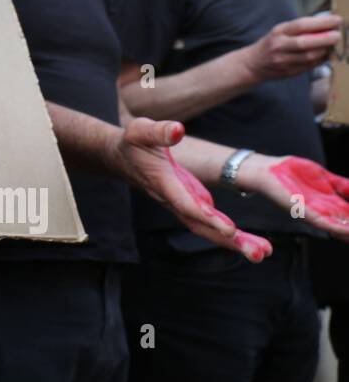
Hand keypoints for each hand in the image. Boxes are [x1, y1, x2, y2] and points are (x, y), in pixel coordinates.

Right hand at [110, 118, 271, 261]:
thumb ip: (158, 131)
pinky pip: (206, 224)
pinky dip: (227, 235)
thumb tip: (177, 130)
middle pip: (199, 225)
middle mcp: (171, 199)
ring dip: (233, 242)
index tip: (230, 228)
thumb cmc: (132, 143)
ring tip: (262, 252)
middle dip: (227, 239)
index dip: (206, 216)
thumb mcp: (140, 131)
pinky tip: (249, 242)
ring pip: (204, 228)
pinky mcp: (186, 205)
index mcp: (162, 181)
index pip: (185, 202)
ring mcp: (179, 204)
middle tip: (257, 252)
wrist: (119, 158)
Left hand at [239, 154, 348, 237]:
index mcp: (333, 205)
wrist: (268, 170)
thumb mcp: (326, 179)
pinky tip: (346, 230)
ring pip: (339, 227)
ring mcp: (315, 213)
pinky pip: (321, 221)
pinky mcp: (302, 210)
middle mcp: (326, 212)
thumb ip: (343, 185)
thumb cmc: (295, 174)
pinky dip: (335, 227)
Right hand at [242, 15, 340, 82]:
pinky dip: (321, 60)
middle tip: (338, 35)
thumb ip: (300, 28)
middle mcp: (279, 46)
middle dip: (325, 38)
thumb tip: (327, 23)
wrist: (253, 64)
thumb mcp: (280, 31)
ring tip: (333, 44)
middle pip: (305, 43)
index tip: (337, 20)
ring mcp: (283, 60)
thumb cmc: (272, 44)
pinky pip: (309, 66)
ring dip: (325, 50)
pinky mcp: (288, 72)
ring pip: (309, 56)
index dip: (321, 23)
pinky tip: (326, 54)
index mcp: (278, 32)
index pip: (301, 25)